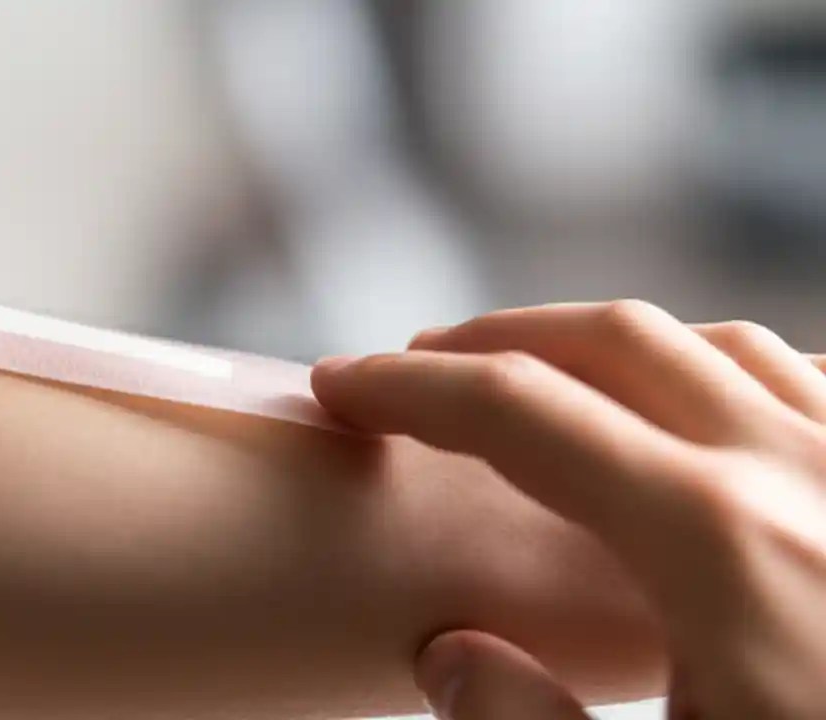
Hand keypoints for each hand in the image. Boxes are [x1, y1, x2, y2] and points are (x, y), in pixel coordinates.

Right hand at [312, 302, 825, 718]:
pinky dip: (714, 367)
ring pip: (716, 342)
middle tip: (421, 367)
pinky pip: (799, 375)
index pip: (518, 412)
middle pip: (613, 339)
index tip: (339, 385)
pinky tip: (690, 413)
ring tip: (543, 380)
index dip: (406, 389)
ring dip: (604, 345)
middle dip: (496, 340)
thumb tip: (449, 655)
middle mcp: (798, 469)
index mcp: (716, 543)